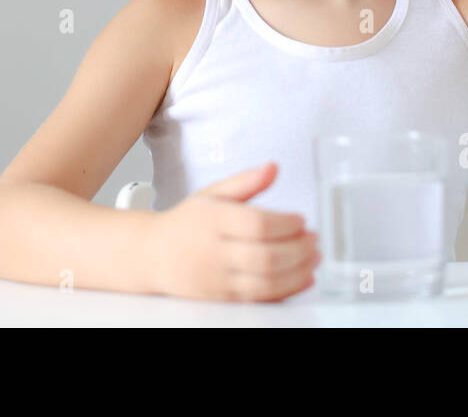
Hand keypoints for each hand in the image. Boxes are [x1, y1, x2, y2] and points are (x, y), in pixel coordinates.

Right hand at [144, 162, 320, 301]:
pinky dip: (288, 290)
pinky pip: (260, 299)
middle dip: (299, 249)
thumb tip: (273, 167)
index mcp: (213, 220)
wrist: (153, 255)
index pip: (257, 224)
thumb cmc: (187, 223)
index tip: (301, 219)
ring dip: (299, 271)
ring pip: (267, 282)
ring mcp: (218, 279)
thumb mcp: (212, 194)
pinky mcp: (223, 299)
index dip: (287, 223)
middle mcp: (214, 251)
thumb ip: (246, 181)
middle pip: (266, 256)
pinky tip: (303, 278)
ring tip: (313, 258)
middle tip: (314, 240)